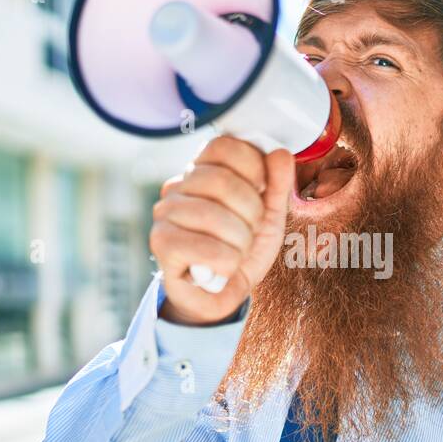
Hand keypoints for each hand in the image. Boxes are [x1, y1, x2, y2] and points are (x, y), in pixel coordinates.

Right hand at [151, 135, 293, 325]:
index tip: (261, 192)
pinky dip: (225, 263)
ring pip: (212, 216)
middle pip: (220, 180)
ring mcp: (165, 214)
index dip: (252, 168)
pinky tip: (223, 269)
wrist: (221, 296)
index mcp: (203, 172)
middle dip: (251, 213)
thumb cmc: (241, 251)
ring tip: (237, 253)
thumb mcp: (269, 217)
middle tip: (251, 232)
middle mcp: (178, 187)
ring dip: (240, 243)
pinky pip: (202, 247)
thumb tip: (280, 153)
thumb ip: (277, 185)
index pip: (223, 145)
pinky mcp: (161, 244)